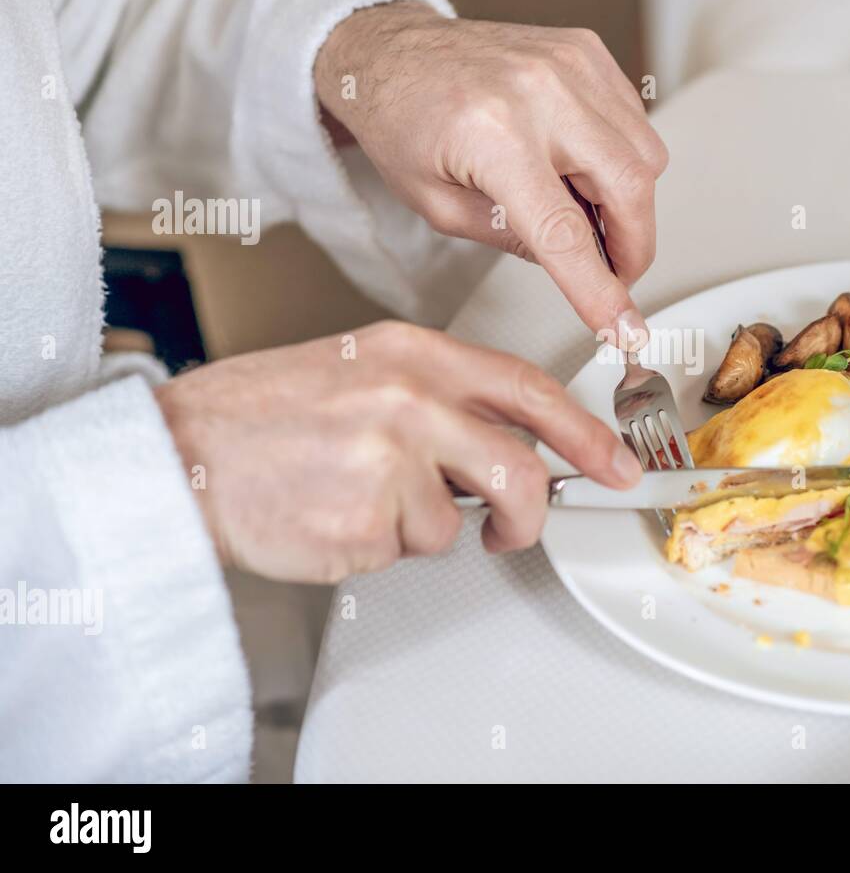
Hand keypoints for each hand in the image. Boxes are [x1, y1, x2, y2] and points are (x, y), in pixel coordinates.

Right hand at [154, 321, 642, 582]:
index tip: (617, 461)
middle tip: (514, 529)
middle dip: (529, 514)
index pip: (529, 390)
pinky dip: (377, 546)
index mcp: (412, 354)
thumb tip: (507, 443)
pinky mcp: (366, 519)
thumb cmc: (262, 416)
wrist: (178, 450)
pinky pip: (405, 549)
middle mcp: (409, 399)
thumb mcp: (359, 371)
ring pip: (456, 522)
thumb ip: (439, 399)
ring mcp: (389, 460)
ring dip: (420, 529)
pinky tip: (333, 515)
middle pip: (519, 469)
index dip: (586, 432)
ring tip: (361, 501)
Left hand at [313, 3, 668, 346]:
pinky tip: (583, 168)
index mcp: (492, 135)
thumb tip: (577, 266)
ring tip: (586, 214)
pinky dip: (622, 156)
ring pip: (646, 154)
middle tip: (615, 273)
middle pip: (630, 188)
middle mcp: (539, 92)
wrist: (391, 50)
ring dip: (630, 202)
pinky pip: (635, 118)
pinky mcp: (585, 51)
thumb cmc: (402, 121)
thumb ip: (513, 242)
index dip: (600, 290)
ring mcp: (568, 65)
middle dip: (634, 248)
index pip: (565, 233)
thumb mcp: (440, 208)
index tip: (623, 327)